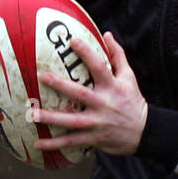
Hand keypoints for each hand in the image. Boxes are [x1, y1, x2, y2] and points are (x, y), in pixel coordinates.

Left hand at [31, 31, 147, 155]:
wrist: (145, 132)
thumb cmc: (133, 101)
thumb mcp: (129, 77)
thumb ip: (118, 56)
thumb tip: (107, 34)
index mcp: (113, 87)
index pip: (100, 67)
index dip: (87, 53)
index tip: (72, 40)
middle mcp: (104, 104)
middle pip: (80, 94)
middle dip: (61, 85)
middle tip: (42, 76)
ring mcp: (98, 123)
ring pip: (72, 121)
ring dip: (51, 118)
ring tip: (32, 114)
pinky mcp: (94, 138)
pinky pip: (72, 142)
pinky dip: (54, 144)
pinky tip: (37, 144)